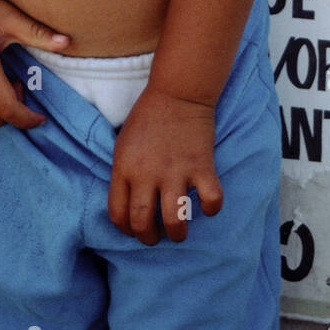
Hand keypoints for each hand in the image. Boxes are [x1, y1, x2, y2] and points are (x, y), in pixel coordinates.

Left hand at [107, 86, 222, 244]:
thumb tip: (128, 206)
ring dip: (177, 233)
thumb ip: (124, 174)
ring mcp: (176, 171)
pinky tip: (207, 204)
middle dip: (149, 238)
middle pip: (143, 223)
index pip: (118, 214)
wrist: (177, 92)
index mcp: (124, 168)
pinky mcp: (201, 166)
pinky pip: (211, 200)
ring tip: (179, 231)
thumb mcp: (123, 144)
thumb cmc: (148, 117)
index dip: (125, 229)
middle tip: (156, 236)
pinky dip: (212, 208)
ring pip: (174, 221)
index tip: (135, 229)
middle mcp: (148, 174)